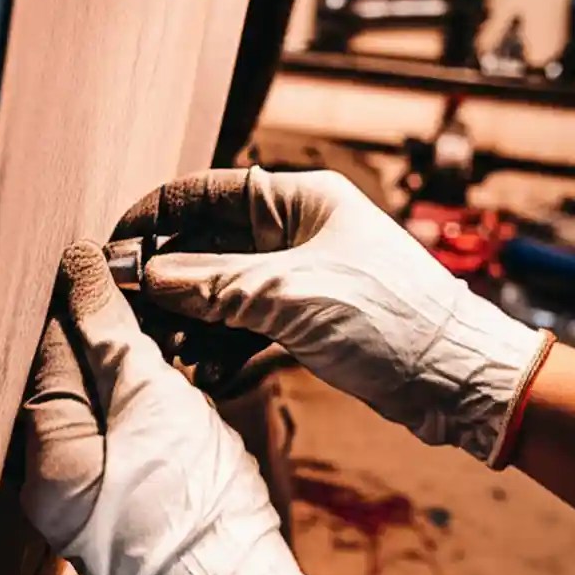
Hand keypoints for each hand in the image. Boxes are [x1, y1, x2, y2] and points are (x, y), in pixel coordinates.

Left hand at [20, 242, 322, 574]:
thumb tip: (78, 270)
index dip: (77, 302)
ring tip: (154, 335)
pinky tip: (159, 385)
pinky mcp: (109, 502)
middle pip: (63, 378)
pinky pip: (108, 435)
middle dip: (95, 334)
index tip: (98, 260)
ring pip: (88, 404)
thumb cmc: (197, 504)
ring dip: (117, 366)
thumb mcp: (153, 402)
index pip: (50, 352)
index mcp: (43, 453)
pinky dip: (130, 405)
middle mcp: (44, 477)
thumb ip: (109, 335)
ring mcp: (76, 493)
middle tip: (132, 292)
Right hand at [116, 167, 552, 465]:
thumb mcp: (289, 297)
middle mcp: (295, 231)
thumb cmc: (391, 320)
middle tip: (135, 315)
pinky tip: (207, 371)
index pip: (206, 193)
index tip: (114, 250)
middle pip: (207, 246)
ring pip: (222, 290)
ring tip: (170, 351)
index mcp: (298, 200)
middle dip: (169, 281)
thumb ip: (212, 285)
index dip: (155, 217)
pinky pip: (245, 324)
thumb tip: (145, 276)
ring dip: (193, 319)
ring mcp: (300, 277)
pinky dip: (223, 345)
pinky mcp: (305, 320)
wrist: (459, 382)